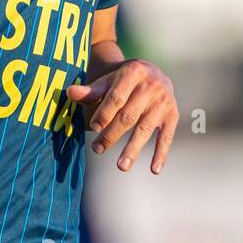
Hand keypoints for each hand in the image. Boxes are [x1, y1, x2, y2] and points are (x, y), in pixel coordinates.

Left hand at [67, 60, 178, 174]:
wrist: (151, 73)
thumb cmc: (122, 81)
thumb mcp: (108, 81)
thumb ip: (91, 91)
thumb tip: (70, 93)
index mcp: (133, 72)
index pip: (117, 97)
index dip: (104, 113)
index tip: (93, 127)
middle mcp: (151, 86)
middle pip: (128, 115)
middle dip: (111, 135)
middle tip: (97, 149)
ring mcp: (163, 101)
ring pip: (144, 128)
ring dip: (133, 149)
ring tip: (121, 167)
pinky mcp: (172, 115)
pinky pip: (166, 136)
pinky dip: (161, 154)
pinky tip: (154, 169)